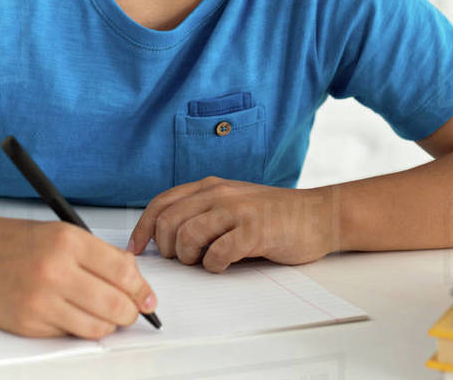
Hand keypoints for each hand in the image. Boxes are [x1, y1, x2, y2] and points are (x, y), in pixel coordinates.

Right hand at [0, 217, 157, 339]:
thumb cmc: (17, 242)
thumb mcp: (63, 233)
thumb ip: (100, 256)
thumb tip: (137, 282)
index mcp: (69, 242)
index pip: (124, 273)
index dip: (143, 290)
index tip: (148, 298)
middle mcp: (55, 270)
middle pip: (116, 305)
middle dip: (131, 312)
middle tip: (132, 311)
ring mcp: (40, 301)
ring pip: (96, 327)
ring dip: (108, 325)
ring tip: (105, 315)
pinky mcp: (27, 324)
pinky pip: (69, 335)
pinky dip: (78, 329)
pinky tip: (73, 315)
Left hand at [126, 177, 339, 272]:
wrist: (318, 215)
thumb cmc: (274, 215)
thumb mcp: (232, 204)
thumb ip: (202, 213)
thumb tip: (163, 239)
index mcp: (209, 186)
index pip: (161, 203)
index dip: (142, 229)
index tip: (135, 250)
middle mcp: (219, 193)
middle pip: (168, 222)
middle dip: (167, 249)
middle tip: (182, 259)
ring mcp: (237, 210)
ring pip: (187, 236)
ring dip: (189, 258)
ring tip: (205, 260)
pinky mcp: (254, 230)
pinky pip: (217, 253)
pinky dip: (214, 266)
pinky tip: (225, 264)